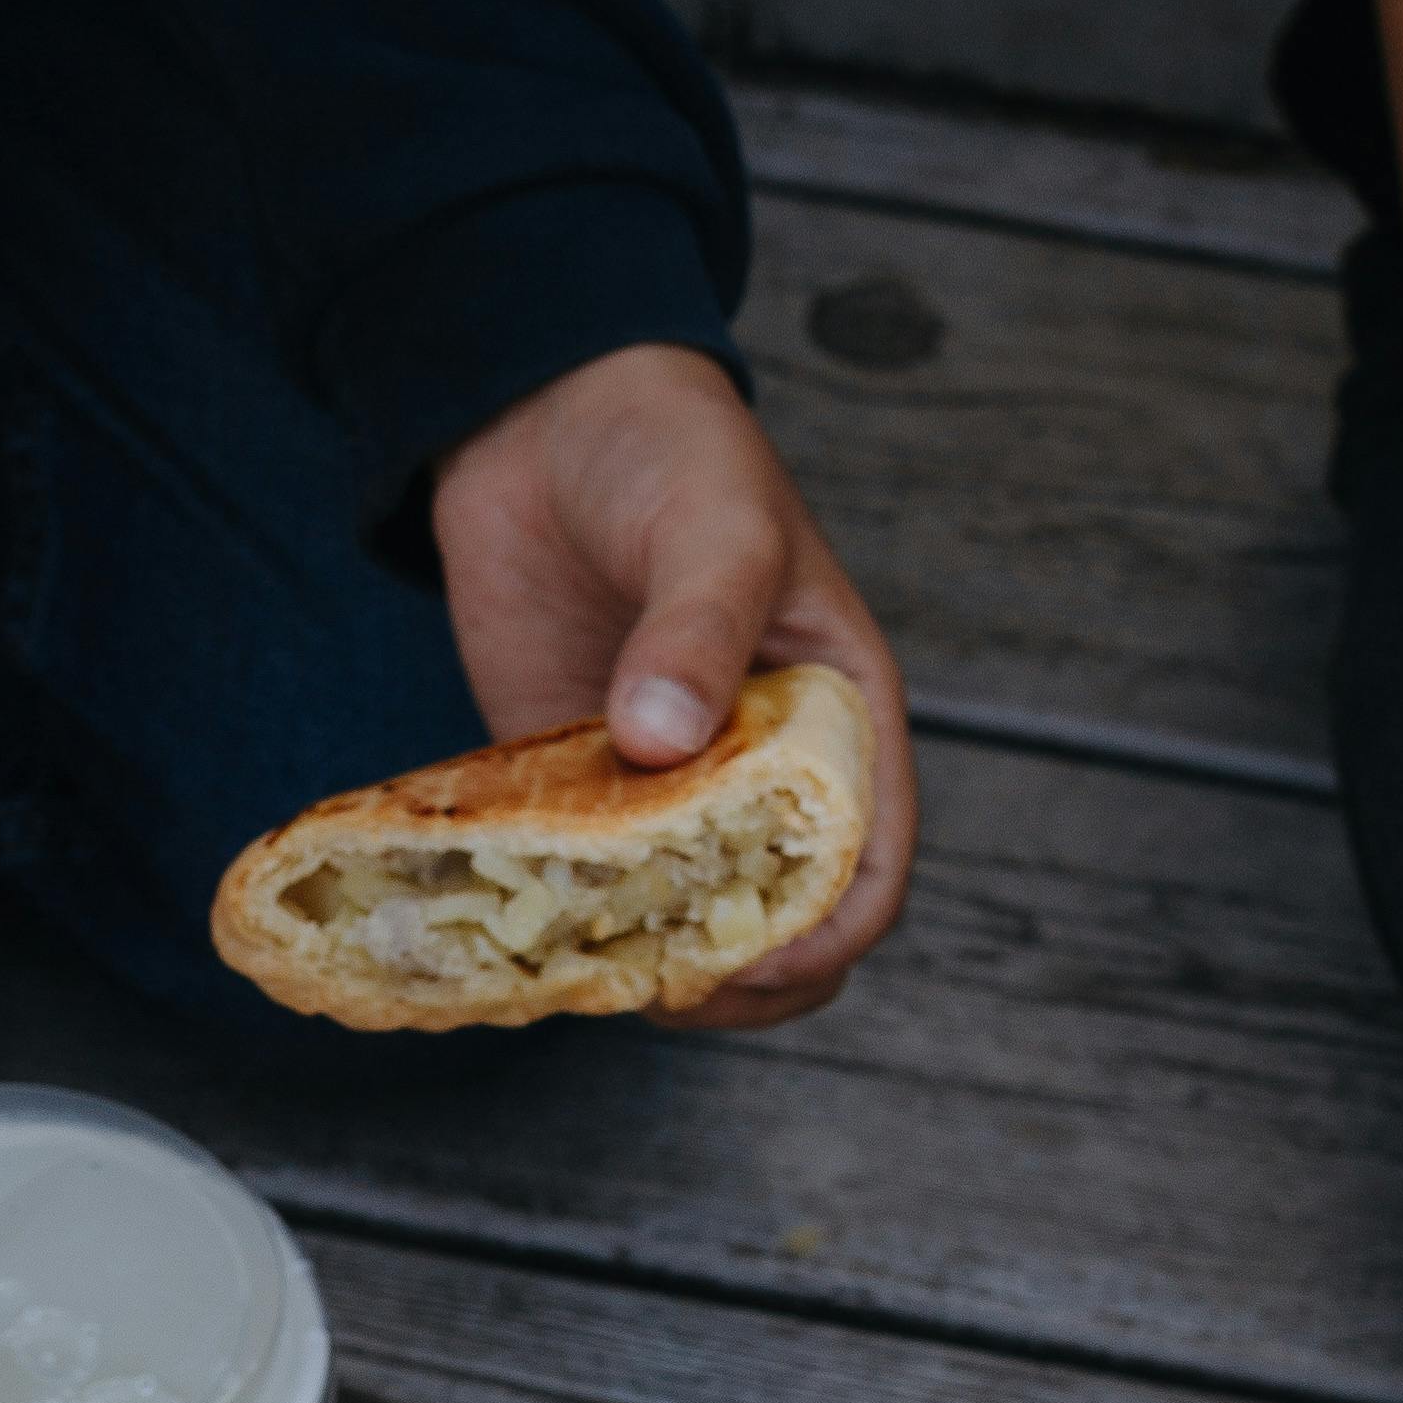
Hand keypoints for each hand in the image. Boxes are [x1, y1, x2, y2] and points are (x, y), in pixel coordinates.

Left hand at [430, 338, 914, 1024]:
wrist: (541, 416)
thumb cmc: (669, 451)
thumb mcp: (712, 524)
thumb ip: (698, 629)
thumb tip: (662, 740)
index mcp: (838, 719)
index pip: (869, 866)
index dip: (828, 931)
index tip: (760, 956)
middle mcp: (763, 774)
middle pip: (785, 926)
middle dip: (743, 980)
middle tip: (668, 986)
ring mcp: (670, 791)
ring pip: (687, 926)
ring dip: (654, 968)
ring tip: (602, 975)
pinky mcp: (583, 791)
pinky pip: (590, 889)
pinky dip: (571, 928)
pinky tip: (533, 941)